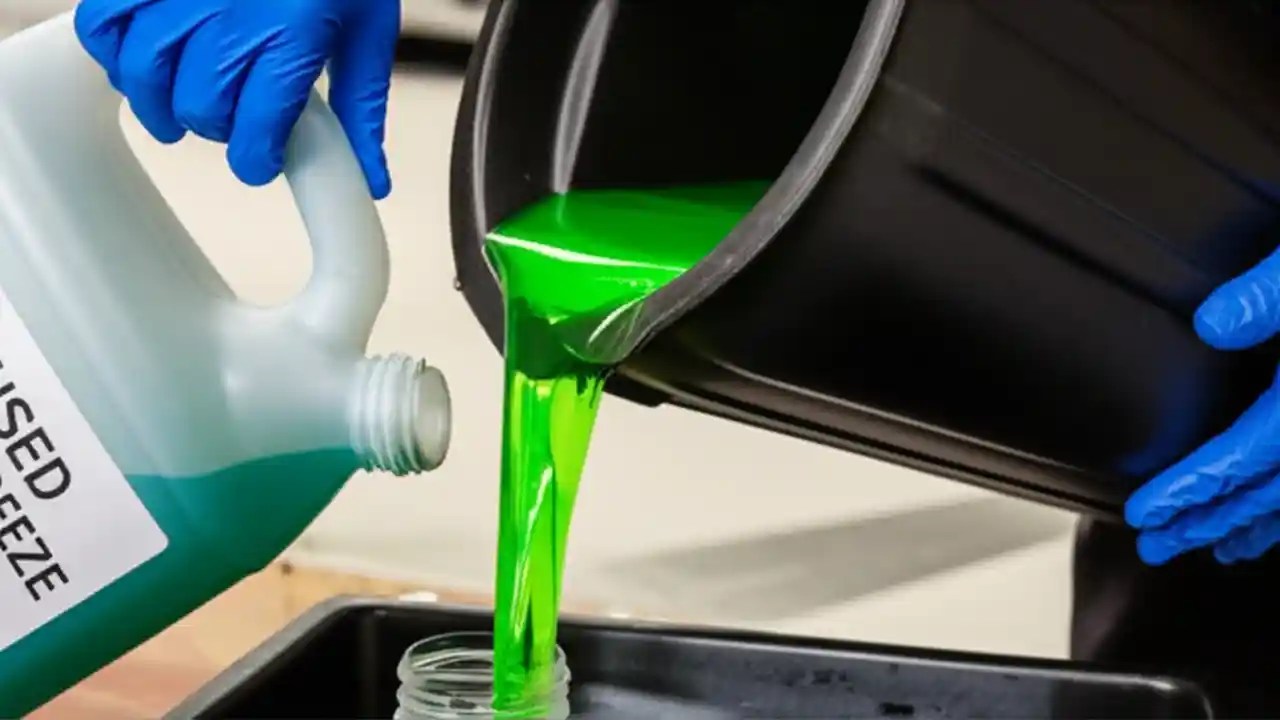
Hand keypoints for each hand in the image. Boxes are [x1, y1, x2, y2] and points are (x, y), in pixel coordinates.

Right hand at [74, 0, 399, 198]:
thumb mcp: (366, 32)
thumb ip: (361, 108)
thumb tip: (369, 180)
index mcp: (292, 32)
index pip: (257, 128)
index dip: (256, 161)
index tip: (259, 162)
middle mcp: (231, 9)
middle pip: (200, 106)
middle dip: (218, 129)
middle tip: (234, 122)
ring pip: (145, 73)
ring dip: (161, 105)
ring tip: (181, 113)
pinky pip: (103, 22)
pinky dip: (114, 53)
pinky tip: (143, 65)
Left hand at [1127, 246, 1279, 564]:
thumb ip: (1269, 295)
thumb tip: (1209, 326)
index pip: (1242, 459)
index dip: (1189, 490)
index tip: (1144, 515)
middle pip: (1265, 492)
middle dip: (1207, 521)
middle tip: (1155, 547)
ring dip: (1253, 524)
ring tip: (1217, 550)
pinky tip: (1275, 522)